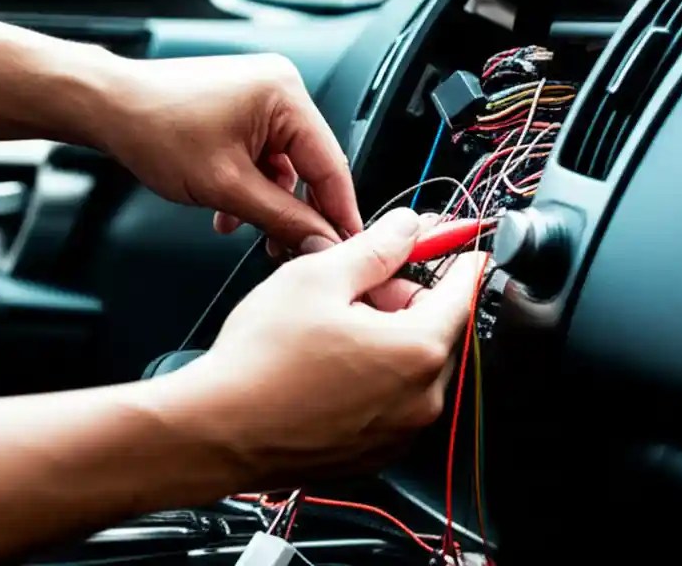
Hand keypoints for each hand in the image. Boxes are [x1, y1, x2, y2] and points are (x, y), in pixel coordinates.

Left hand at [98, 53, 361, 249]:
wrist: (109, 108)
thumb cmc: (155, 129)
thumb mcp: (227, 187)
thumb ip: (282, 218)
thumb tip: (320, 241)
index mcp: (285, 94)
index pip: (330, 164)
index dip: (338, 212)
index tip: (344, 247)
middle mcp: (278, 87)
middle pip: (309, 164)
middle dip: (296, 211)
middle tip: (292, 250)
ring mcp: (259, 94)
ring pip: (283, 165)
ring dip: (268, 202)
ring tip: (246, 229)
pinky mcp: (240, 106)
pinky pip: (262, 154)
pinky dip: (251, 185)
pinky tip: (230, 210)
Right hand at [159, 209, 486, 483]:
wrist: (218, 431)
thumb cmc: (260, 359)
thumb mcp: (317, 278)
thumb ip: (374, 248)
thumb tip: (407, 228)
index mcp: (417, 350)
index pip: (464, 290)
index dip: (451, 254)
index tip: (444, 239)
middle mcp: (421, 399)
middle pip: (437, 328)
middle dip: (406, 297)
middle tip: (357, 282)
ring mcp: (399, 432)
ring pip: (411, 365)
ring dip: (386, 336)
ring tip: (330, 325)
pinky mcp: (373, 452)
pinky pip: (390, 401)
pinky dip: (371, 376)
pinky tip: (324, 362)